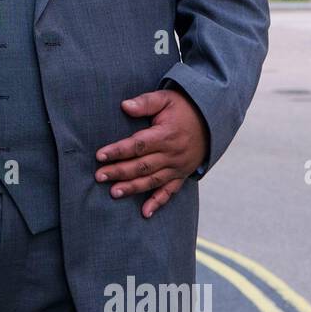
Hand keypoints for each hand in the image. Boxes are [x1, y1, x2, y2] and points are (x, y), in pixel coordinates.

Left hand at [93, 88, 209, 218]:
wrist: (211, 121)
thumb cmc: (183, 108)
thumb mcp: (166, 98)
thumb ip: (146, 102)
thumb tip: (124, 106)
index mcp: (166, 135)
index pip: (138, 145)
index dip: (118, 151)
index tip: (100, 155)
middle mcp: (172, 154)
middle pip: (142, 165)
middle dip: (119, 172)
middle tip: (99, 176)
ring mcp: (177, 167)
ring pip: (152, 181)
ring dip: (133, 188)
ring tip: (114, 193)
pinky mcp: (181, 175)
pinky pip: (169, 192)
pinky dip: (157, 203)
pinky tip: (144, 213)